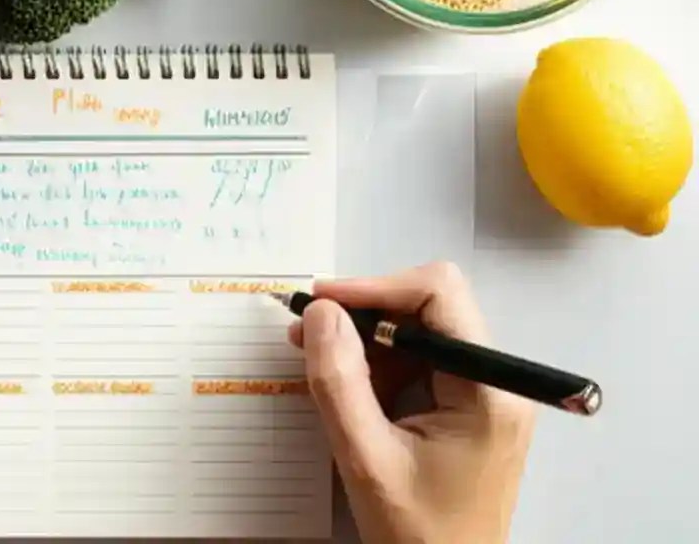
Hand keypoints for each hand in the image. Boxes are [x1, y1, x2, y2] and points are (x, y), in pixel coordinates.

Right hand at [289, 262, 535, 543]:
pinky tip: (346, 384)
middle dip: (367, 312)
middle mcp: (498, 382)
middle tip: (309, 329)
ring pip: (423, 332)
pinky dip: (380, 364)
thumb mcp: (366, 458)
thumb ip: (340, 382)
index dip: (377, 287)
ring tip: (317, 357)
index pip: (440, 295)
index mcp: (488, 391)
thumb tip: (321, 313)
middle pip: (432, 308)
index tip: (323, 302)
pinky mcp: (469, 410)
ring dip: (369, 338)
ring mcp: (486, 396)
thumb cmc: (418, 536)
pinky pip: (422, 364)